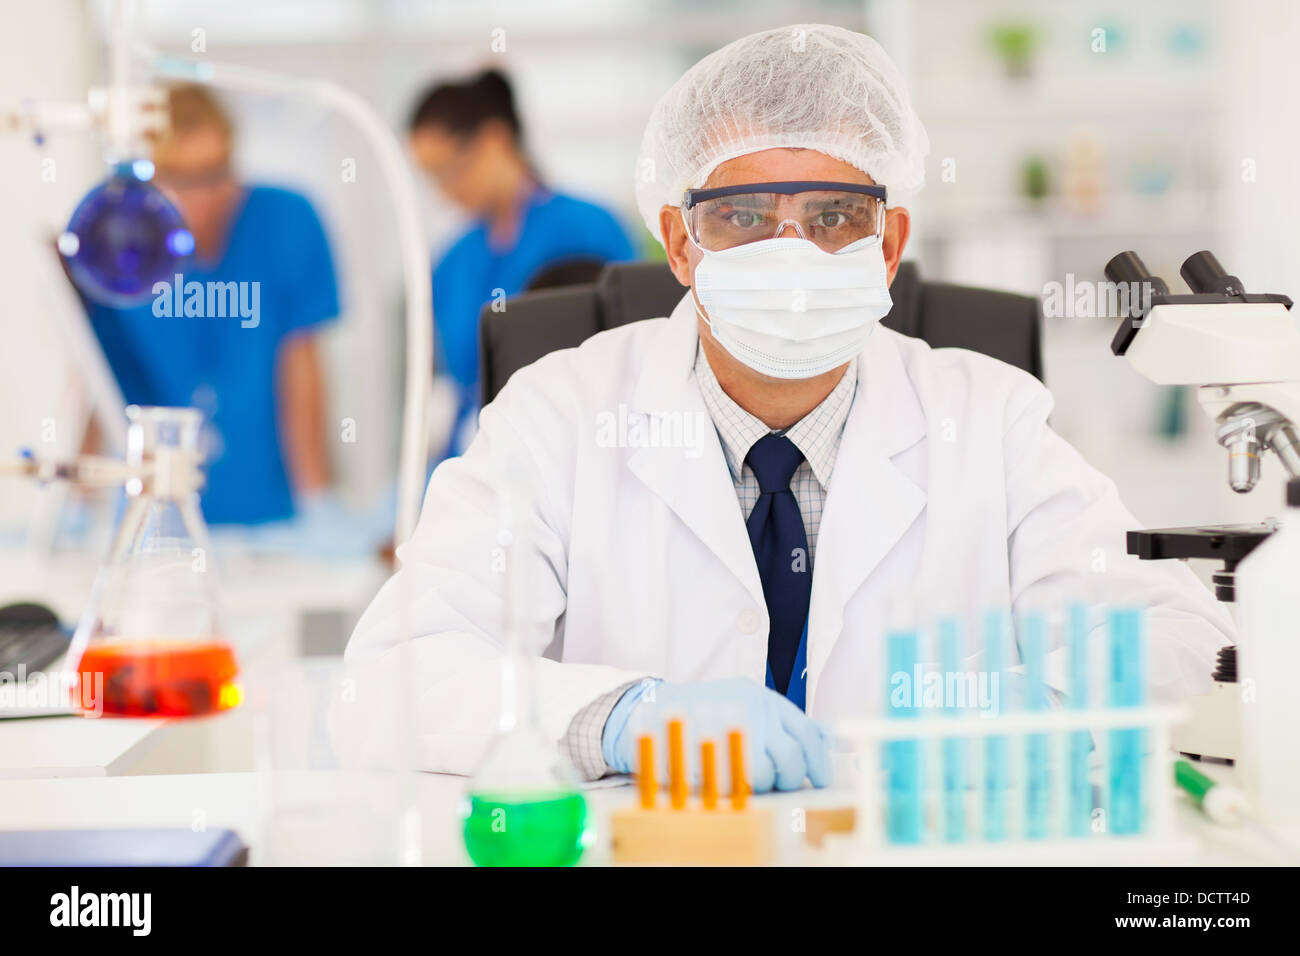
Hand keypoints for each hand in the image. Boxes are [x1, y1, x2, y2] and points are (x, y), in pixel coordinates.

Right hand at [602, 677, 832, 791]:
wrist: (653, 711)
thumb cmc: (707, 710)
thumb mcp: (749, 703)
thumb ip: (785, 722)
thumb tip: (829, 737)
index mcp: (764, 699)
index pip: (807, 733)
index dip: (819, 762)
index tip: (821, 778)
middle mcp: (753, 712)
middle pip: (791, 759)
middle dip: (790, 779)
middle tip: (778, 783)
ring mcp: (731, 733)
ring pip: (767, 776)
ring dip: (761, 786)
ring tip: (745, 778)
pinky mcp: (711, 753)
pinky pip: (738, 785)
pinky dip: (738, 790)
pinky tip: (728, 781)